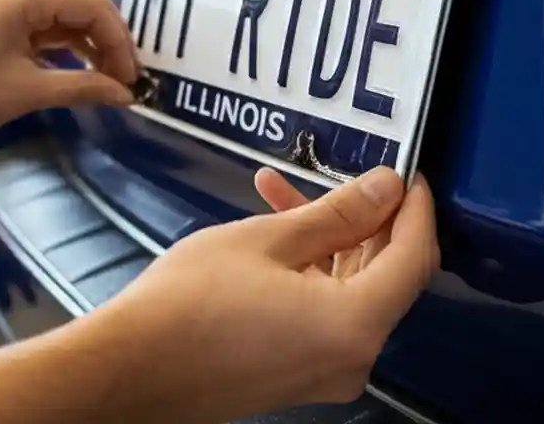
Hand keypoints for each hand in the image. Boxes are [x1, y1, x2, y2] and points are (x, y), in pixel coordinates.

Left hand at [0, 0, 137, 132]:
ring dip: (95, 46)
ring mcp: (12, 8)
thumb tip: (125, 94)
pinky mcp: (8, 25)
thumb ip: (83, 87)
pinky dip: (74, 50)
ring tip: (111, 80)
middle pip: (84, 5)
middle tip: (126, 77)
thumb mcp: (28, 92)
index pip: (90, 4)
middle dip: (111, 39)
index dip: (118, 39)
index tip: (129, 75)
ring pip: (70, 18)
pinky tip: (87, 73)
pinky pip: (52, 30)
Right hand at [100, 167, 438, 421]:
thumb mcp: (269, 240)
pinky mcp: (298, 372)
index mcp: (355, 326)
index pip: (414, 256)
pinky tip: (274, 227)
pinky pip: (324, 311)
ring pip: (351, 290)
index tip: (406, 171)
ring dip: (329, 239)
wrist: (129, 370)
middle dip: (370, 219)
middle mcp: (352, 358)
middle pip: (388, 276)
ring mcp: (325, 371)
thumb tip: (385, 188)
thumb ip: (338, 212)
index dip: (414, 206)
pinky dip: (309, 271)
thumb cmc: (187, 308)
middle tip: (352, 173)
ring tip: (289, 189)